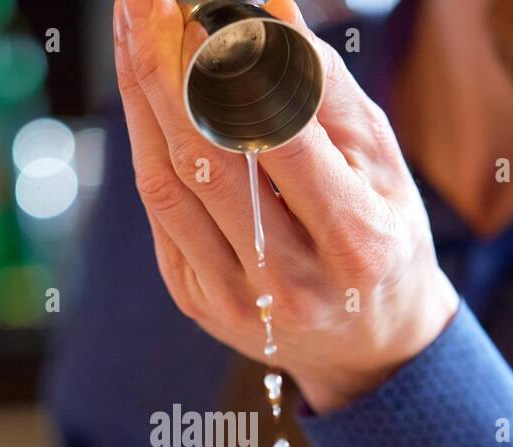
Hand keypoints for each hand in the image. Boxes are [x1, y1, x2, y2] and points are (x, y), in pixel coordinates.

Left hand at [112, 0, 459, 412]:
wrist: (366, 347)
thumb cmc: (383, 237)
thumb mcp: (383, 165)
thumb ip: (325, 91)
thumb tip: (268, 12)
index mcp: (353, 243)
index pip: (281, 140)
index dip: (233, 66)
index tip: (202, 3)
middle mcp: (289, 279)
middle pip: (206, 159)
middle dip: (164, 65)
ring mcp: (233, 298)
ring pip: (167, 182)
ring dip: (139, 93)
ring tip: (130, 21)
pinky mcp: (195, 299)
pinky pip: (160, 207)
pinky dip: (145, 138)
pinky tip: (142, 83)